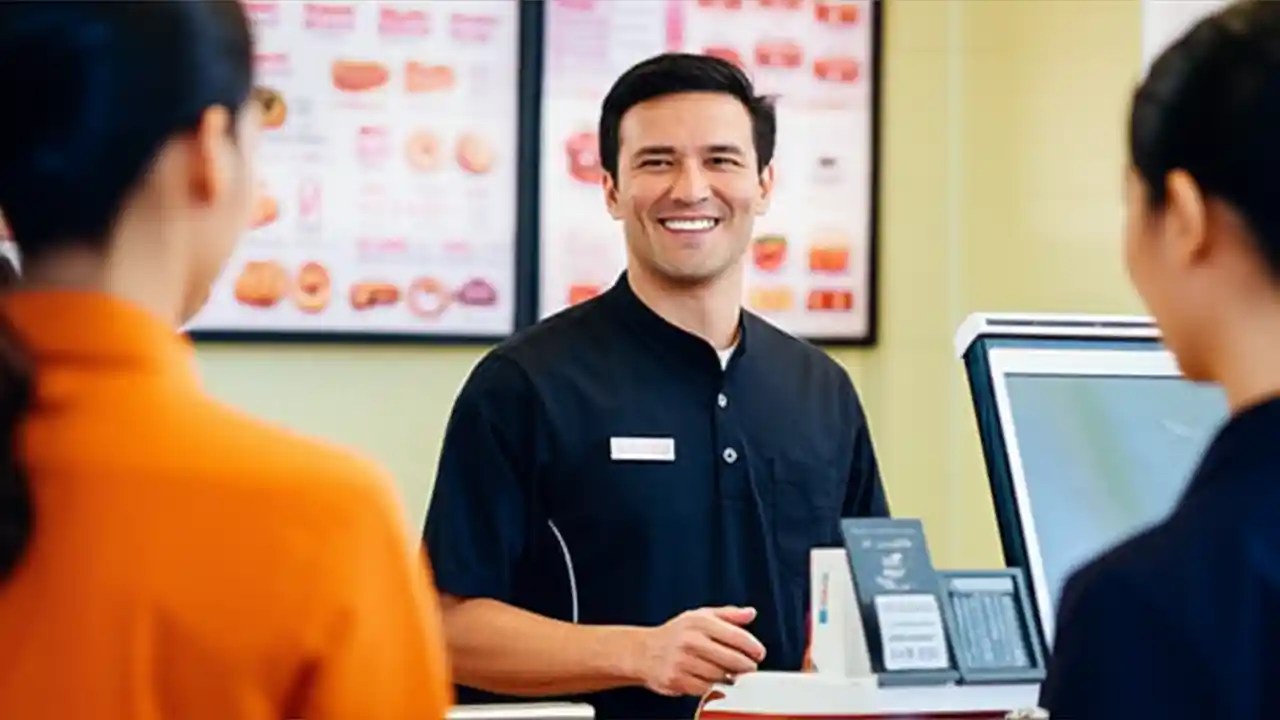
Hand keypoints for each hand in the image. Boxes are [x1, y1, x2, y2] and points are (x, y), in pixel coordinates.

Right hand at [634, 606, 766, 697]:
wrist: (642, 651)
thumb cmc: (675, 634)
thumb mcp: (700, 616)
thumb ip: (728, 614)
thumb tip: (750, 613)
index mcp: (699, 622)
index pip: (736, 636)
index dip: (752, 647)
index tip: (758, 653)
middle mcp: (691, 641)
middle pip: (732, 659)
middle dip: (746, 666)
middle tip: (749, 667)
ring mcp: (683, 662)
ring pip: (721, 676)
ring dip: (729, 677)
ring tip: (730, 673)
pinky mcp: (677, 680)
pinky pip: (706, 689)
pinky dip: (713, 687)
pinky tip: (714, 681)